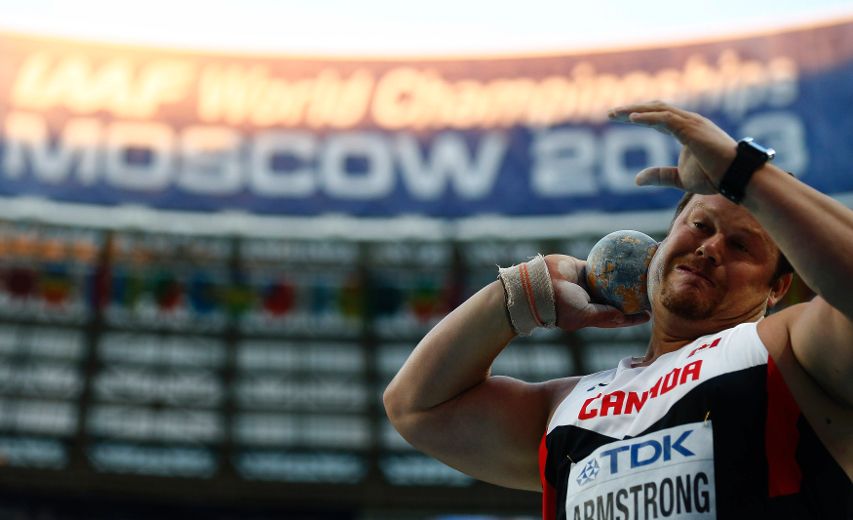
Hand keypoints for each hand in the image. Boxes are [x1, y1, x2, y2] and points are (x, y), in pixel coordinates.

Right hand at [544, 254, 649, 330]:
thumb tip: (624, 317)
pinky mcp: (584, 270)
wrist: (538, 285)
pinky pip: (601, 265)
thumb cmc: (560, 304)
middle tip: (649, 291)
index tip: (649, 315)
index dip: (633, 317)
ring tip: (641, 273)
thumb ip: (604, 316)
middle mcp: (592, 301)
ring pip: (611, 281)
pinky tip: (626, 257)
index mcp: (592, 315)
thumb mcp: (583, 315)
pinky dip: (612, 262)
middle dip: (632, 296)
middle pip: (617, 299)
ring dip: (625, 278)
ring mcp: (588, 285)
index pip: (617, 317)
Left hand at [608, 101, 737, 193]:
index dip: (637, 116)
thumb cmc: (715, 177)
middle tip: (610, 113)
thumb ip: (659, 176)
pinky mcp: (692, 129)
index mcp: (685, 129)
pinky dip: (648, 117)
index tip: (617, 118)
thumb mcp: (680, 179)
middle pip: (655, 108)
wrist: (736, 178)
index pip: (657, 117)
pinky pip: (666, 118)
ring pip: (658, 109)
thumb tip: (636, 179)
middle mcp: (688, 121)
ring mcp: (691, 122)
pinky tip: (632, 118)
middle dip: (632, 109)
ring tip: (614, 114)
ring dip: (635, 110)